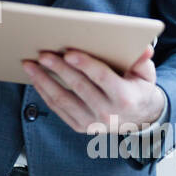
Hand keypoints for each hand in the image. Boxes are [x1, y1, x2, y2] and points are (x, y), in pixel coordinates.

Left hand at [21, 44, 162, 133]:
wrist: (138, 119)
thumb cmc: (138, 88)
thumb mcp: (146, 74)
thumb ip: (143, 61)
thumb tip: (145, 48)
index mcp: (125, 97)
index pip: (102, 78)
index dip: (85, 64)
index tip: (68, 52)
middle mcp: (107, 113)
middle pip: (78, 87)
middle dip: (58, 69)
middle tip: (42, 54)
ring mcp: (92, 123)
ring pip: (63, 99)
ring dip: (43, 81)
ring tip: (29, 65)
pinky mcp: (80, 127)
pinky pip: (58, 108)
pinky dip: (44, 93)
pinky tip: (35, 79)